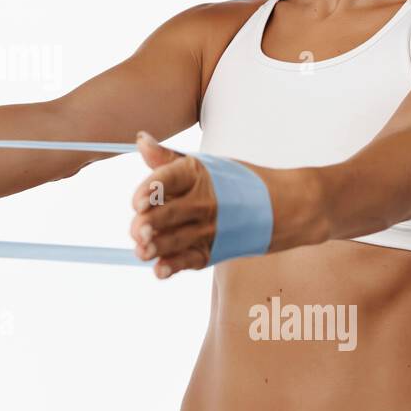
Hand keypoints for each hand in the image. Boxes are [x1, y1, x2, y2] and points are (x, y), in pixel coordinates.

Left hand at [128, 131, 216, 278]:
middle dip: (153, 222)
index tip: (137, 202)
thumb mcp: (200, 164)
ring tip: (141, 251)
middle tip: (136, 230)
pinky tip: (159, 270)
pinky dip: (174, 266)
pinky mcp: (210, 251)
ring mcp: (208, 228)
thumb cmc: (228, 182)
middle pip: (173, 212)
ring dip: (159, 246)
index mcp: (196, 174)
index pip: (172, 178)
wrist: (274, 207)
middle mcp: (203, 201)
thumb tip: (141, 140)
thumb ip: (164, 158)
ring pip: (179, 239)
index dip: (153, 189)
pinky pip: (190, 260)